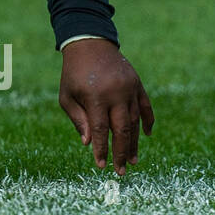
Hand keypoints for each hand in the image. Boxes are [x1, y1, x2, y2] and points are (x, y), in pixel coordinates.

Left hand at [59, 37, 154, 174]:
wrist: (89, 43)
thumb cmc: (73, 73)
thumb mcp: (66, 95)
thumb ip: (77, 119)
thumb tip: (88, 143)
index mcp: (95, 96)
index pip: (100, 129)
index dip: (101, 149)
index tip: (101, 165)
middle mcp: (116, 94)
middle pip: (122, 129)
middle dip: (121, 152)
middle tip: (121, 171)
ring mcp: (129, 89)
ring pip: (135, 121)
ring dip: (134, 142)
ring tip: (131, 159)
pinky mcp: (137, 84)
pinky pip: (146, 107)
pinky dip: (148, 121)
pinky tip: (147, 136)